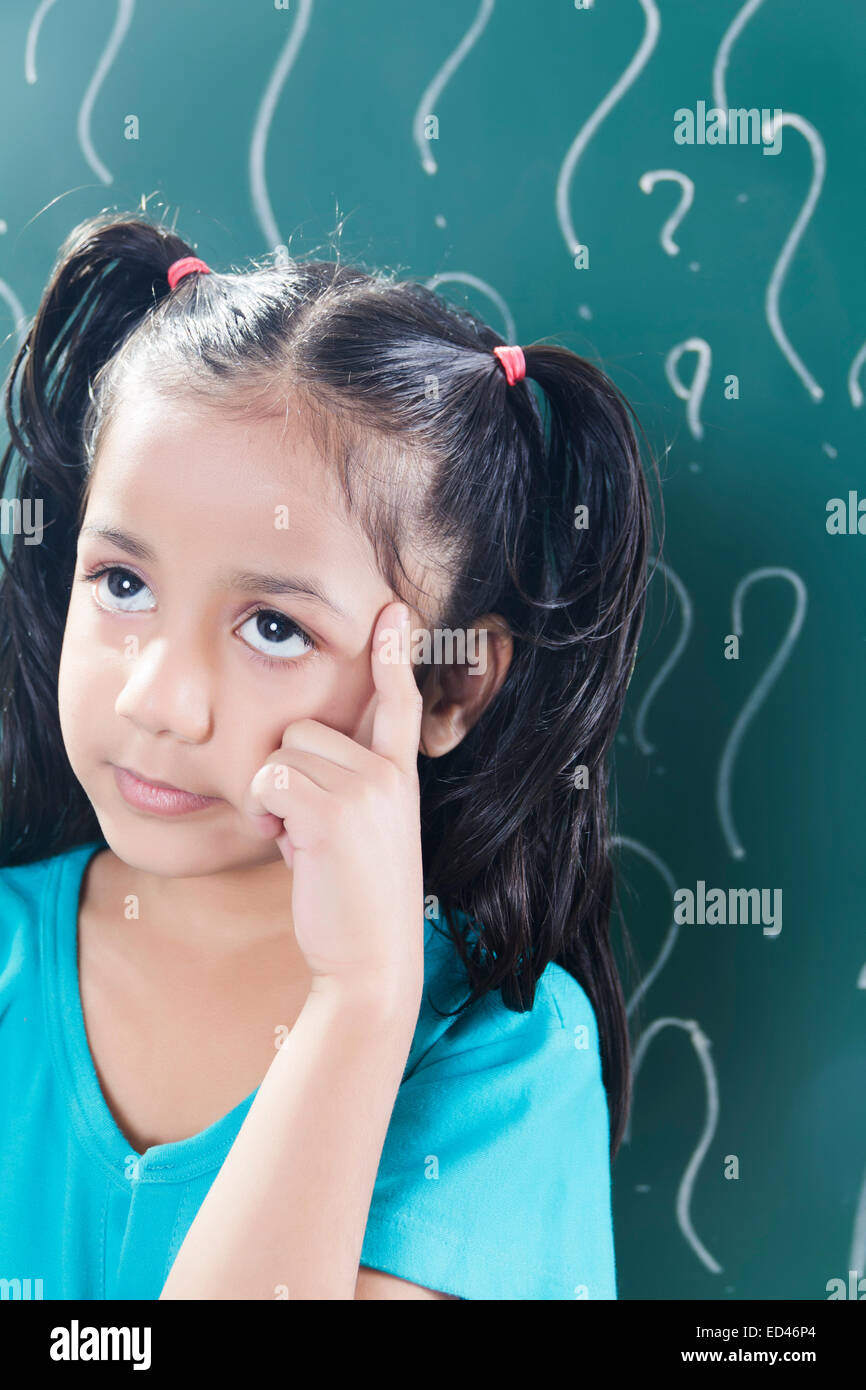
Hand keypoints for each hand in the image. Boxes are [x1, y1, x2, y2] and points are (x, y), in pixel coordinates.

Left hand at [242, 603, 424, 1004]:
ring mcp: (368, 788)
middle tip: (310, 833)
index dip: (393, 654)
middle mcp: (390, 773)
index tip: (393, 610)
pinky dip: (264, 816)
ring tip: (304, 845)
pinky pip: (268, 780)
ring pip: (281, 753)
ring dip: (274, 800)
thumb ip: (344, 786)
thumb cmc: (353, 900)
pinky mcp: (335, 810)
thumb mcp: (361, 832)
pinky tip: (293, 852)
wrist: (372, 963)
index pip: (398, 701)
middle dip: (289, 776)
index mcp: (400, 776)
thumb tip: (292, 757)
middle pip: (304, 729)